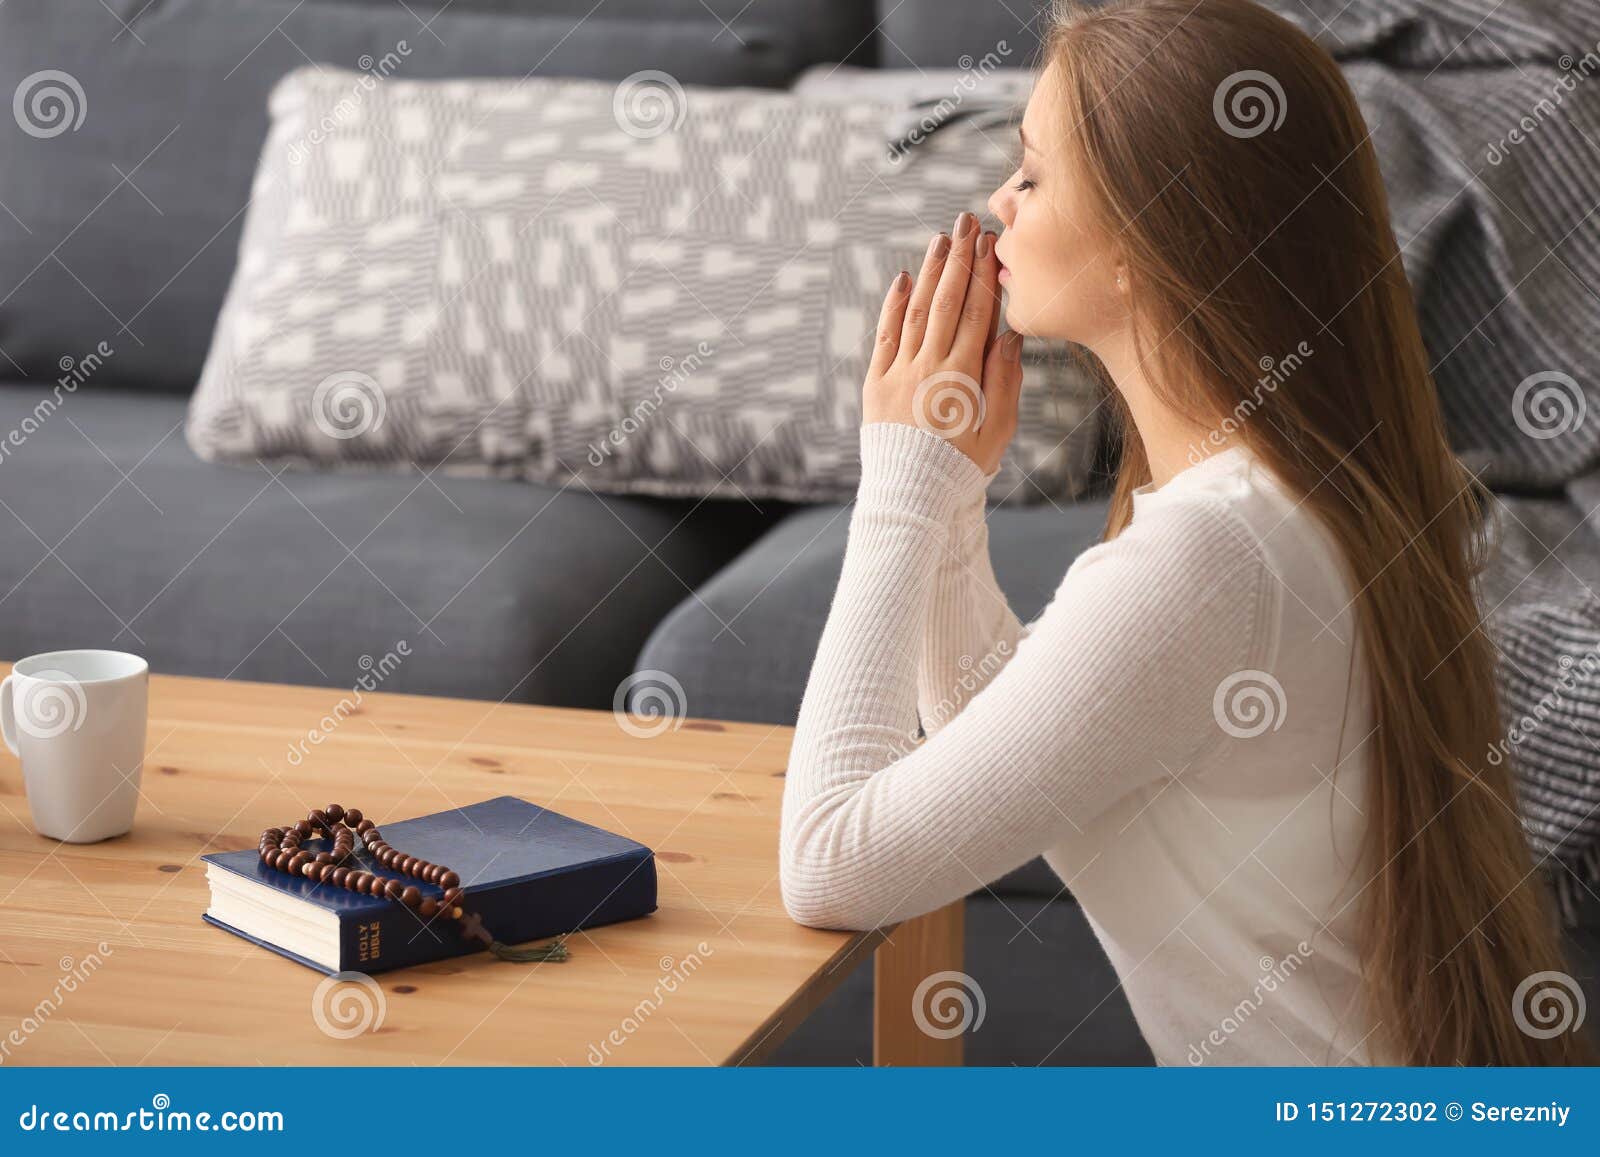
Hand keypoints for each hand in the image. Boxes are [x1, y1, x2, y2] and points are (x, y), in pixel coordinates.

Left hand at [862, 211, 1023, 475]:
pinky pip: (885, 336)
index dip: (983, 274)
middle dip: (958, 259)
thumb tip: (1009, 333)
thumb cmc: (960, 467)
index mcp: (962, 376)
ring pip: (916, 312)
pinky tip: (904, 279)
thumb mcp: (997, 430)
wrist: (909, 497)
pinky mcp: (876, 384)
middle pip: (946, 302)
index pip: (977, 313)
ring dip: (929, 273)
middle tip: (966, 222)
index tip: (989, 243)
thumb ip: (1005, 380)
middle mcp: (928, 367)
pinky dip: (894, 305)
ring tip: (940, 240)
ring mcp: (899, 373)